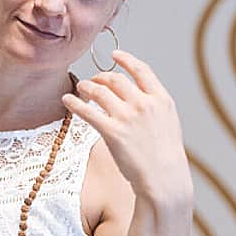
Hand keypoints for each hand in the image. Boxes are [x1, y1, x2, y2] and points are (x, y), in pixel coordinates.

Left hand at [62, 50, 191, 208]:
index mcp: (162, 100)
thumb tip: (136, 96)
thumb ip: (153, 107)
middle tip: (92, 81)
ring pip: (99, 91)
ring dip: (86, 86)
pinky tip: (66, 100)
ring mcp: (127, 117)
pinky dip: (74, 103)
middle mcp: (144, 104)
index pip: (142, 70)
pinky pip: (88, 111)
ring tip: (79, 88)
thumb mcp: (168, 124)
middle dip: (101, 77)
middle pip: (116, 79)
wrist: (164, 179)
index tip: (115, 55)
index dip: (126, 60)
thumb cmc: (165, 156)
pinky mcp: (112, 132)